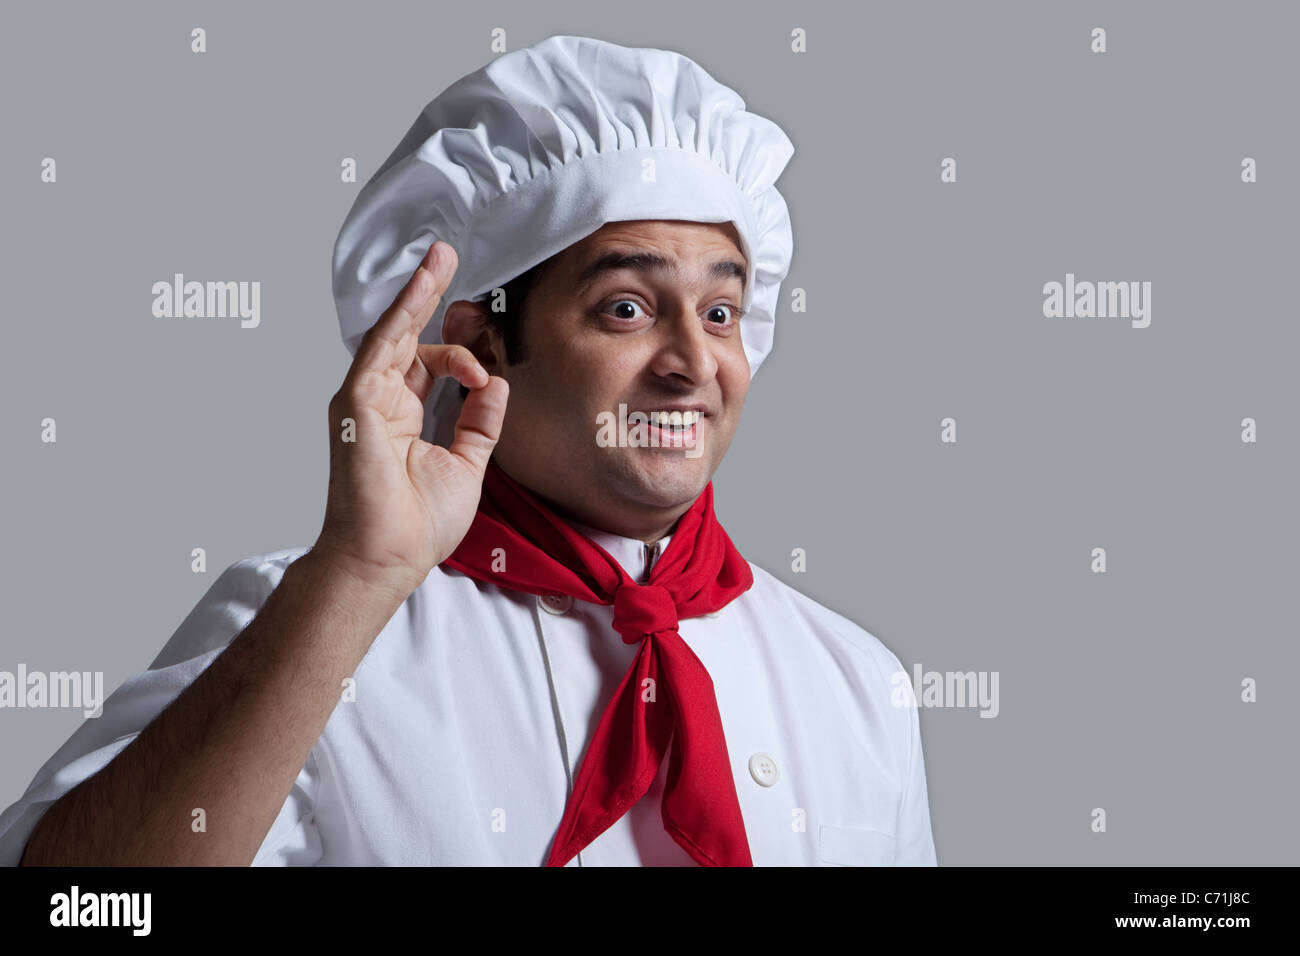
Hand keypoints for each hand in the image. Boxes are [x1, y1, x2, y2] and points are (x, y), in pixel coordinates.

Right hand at [313, 240, 508, 599]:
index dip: (462, 355)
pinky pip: (382, 348)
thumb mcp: (467, 464)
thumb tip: (497, 383)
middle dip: (428, 296)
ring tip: (439, 257)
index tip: (489, 366)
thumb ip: (480, 422)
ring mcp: (366, 400)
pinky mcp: (357, 403)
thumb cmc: (418, 524)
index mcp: (404, 416)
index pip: (428, 364)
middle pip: (407, 336)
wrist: (388, 559)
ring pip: (393, 333)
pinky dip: (402, 315)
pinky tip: (422, 287)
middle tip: (447, 255)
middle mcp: (381, 402)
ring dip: (417, 293)